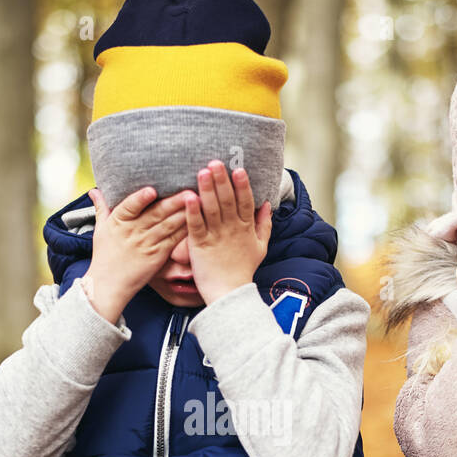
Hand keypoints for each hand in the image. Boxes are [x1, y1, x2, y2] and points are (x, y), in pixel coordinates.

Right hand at [84, 186, 189, 321]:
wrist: (108, 285)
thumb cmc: (104, 256)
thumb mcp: (100, 230)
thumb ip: (101, 208)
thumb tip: (95, 190)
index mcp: (118, 222)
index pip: (128, 207)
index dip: (140, 199)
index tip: (151, 191)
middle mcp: (133, 233)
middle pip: (155, 215)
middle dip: (173, 202)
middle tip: (188, 190)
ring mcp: (146, 245)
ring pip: (167, 226)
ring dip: (183, 213)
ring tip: (198, 201)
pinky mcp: (157, 256)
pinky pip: (173, 241)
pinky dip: (184, 231)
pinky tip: (196, 221)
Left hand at [183, 160, 272, 304]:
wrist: (229, 294)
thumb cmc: (243, 270)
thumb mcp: (260, 247)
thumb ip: (264, 224)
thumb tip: (267, 204)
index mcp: (246, 228)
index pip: (246, 202)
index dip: (242, 185)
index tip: (239, 169)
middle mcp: (231, 229)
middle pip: (227, 200)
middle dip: (222, 180)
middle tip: (215, 162)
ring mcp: (215, 237)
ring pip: (211, 209)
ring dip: (207, 189)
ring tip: (203, 172)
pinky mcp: (199, 245)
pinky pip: (195, 225)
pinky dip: (193, 211)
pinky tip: (189, 197)